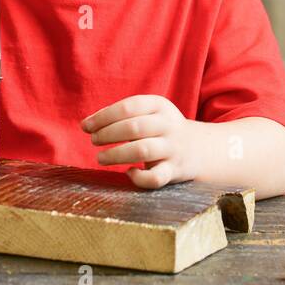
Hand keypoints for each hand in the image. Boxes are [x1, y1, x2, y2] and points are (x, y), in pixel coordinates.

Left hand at [81, 96, 200, 188]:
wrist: (199, 149)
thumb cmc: (160, 130)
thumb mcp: (148, 113)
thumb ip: (120, 116)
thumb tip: (86, 124)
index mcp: (160, 106)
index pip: (129, 106)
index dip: (103, 116)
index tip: (86, 126)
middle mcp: (169, 125)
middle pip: (134, 127)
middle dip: (108, 134)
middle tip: (94, 141)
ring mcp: (173, 149)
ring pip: (143, 150)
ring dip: (116, 155)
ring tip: (101, 158)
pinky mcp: (174, 171)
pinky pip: (155, 178)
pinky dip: (138, 179)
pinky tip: (129, 173)